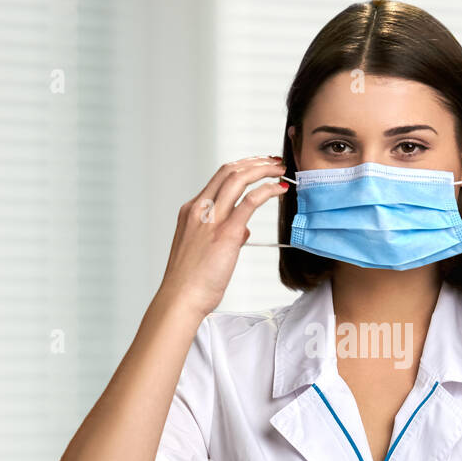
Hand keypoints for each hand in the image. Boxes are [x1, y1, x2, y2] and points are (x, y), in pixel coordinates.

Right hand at [156, 155, 287, 316]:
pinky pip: (250, 201)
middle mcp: (200, 209)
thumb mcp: (204, 251)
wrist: (181, 298)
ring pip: (238, 178)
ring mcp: (211, 219)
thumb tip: (242, 230)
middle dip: (255, 162)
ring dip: (263, 169)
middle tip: (274, 162)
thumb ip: (222, 235)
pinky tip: (280, 189)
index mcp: (192, 211)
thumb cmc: (190, 281)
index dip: (242, 166)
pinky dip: (268, 190)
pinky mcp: (226, 233)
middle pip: (229, 171)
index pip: (218, 177)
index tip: (258, 165)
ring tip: (281, 170)